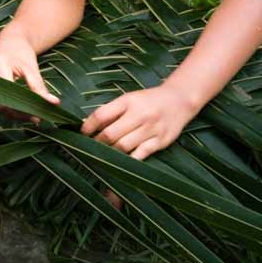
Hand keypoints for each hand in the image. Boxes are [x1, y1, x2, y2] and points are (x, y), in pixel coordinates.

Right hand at [0, 24, 59, 123]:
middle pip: (0, 104)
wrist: (9, 42)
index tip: (38, 116)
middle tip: (37, 119)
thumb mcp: (32, 67)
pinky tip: (23, 112)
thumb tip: (53, 103)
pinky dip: (10, 109)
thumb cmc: (21, 52)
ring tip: (32, 117)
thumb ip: (40, 86)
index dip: (22, 109)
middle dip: (19, 114)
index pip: (8, 95)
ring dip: (15, 114)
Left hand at [81, 84, 198, 160]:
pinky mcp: (160, 142)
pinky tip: (120, 163)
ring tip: (103, 156)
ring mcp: (151, 129)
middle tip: (90, 148)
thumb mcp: (128, 99)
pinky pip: (140, 155)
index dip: (88, 126)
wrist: (179, 100)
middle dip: (97, 143)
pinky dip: (128, 160)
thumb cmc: (147, 101)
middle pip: (110, 134)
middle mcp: (139, 115)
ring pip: (123, 147)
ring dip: (110, 154)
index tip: (82, 133)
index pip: (101, 115)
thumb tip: (87, 124)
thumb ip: (110, 111)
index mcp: (128, 101)